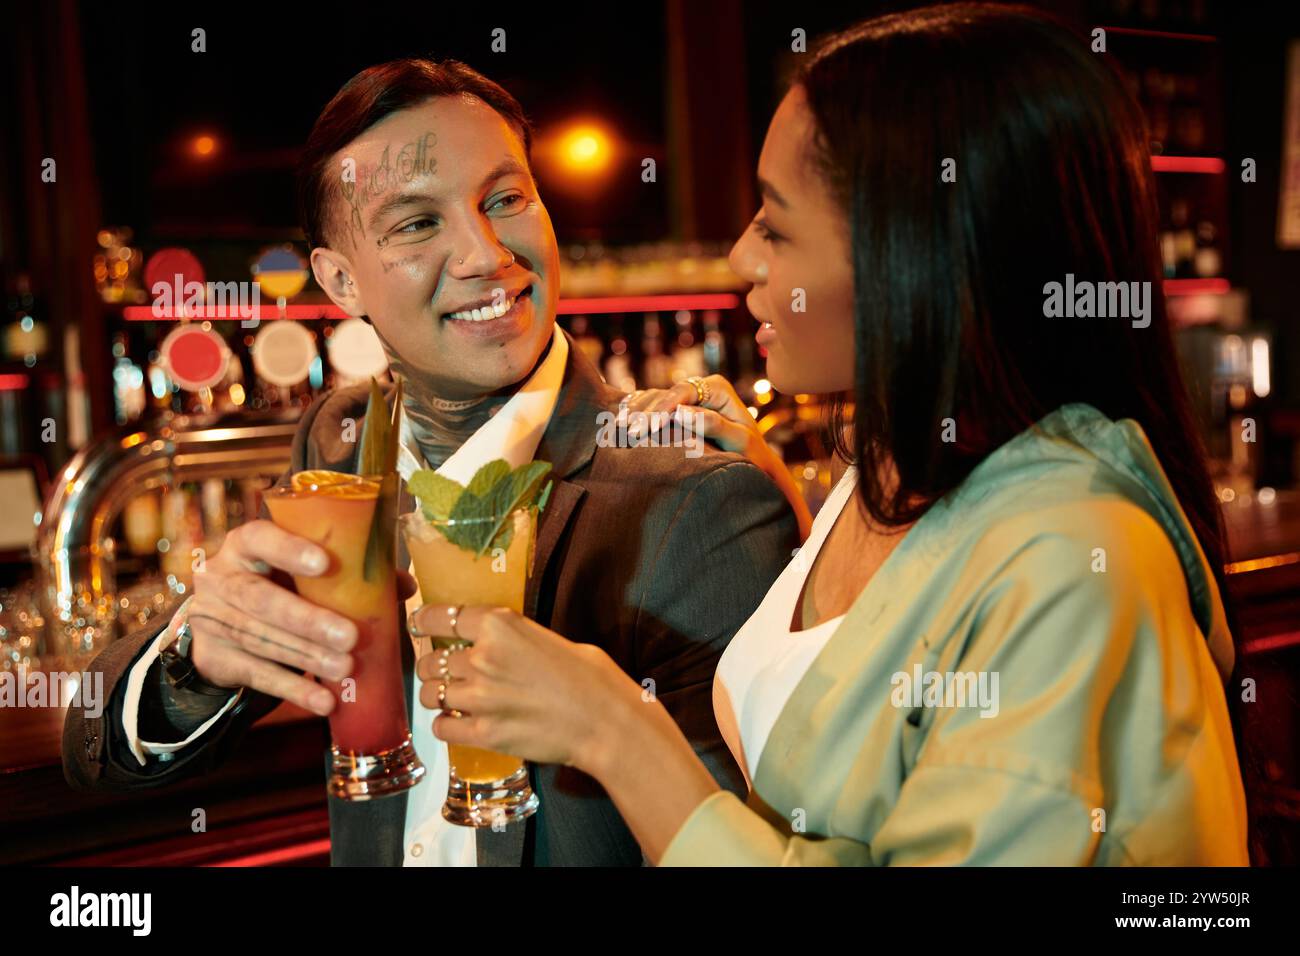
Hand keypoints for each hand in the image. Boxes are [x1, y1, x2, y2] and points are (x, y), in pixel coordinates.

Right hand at [186, 518, 416, 715]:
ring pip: (262, 641)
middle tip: (350, 637)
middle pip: (262, 600)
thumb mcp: (297, 574)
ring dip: (308, 657)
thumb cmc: (275, 586)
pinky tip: (324, 701)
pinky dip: (294, 690)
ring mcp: (211, 620)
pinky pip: (257, 675)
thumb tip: (404, 584)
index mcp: (245, 546)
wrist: (217, 626)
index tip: (324, 563)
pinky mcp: (214, 658)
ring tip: (346, 668)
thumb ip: (346, 573)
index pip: (260, 538)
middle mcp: (222, 579)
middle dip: (308, 620)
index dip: (289, 550)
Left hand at [410, 604, 640, 770]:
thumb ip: (510, 637)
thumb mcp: (546, 637)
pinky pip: (441, 727)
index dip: (424, 621)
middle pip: (430, 659)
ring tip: (453, 697)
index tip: (420, 625)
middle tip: (447, 670)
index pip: (439, 616)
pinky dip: (446, 725)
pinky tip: (460, 722)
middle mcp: (481, 658)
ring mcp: (479, 699)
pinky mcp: (483, 734)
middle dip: (434, 664)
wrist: (604, 720)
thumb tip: (491, 643)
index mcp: (498, 626)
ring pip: (430, 693)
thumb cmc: (588, 675)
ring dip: (437, 694)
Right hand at [624, 375, 812, 539]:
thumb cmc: (751, 455)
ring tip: (616, 430)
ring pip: (653, 399)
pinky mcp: (676, 410)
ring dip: (634, 413)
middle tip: (627, 433)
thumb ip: (713, 424)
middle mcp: (700, 387)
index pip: (683, 392)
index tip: (648, 427)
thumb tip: (681, 412)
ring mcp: (686, 398)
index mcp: (717, 388)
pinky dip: (634, 415)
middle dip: (644, 413)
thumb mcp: (739, 441)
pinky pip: (650, 406)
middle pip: (664, 394)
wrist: (754, 464)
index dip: (663, 408)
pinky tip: (618, 425)